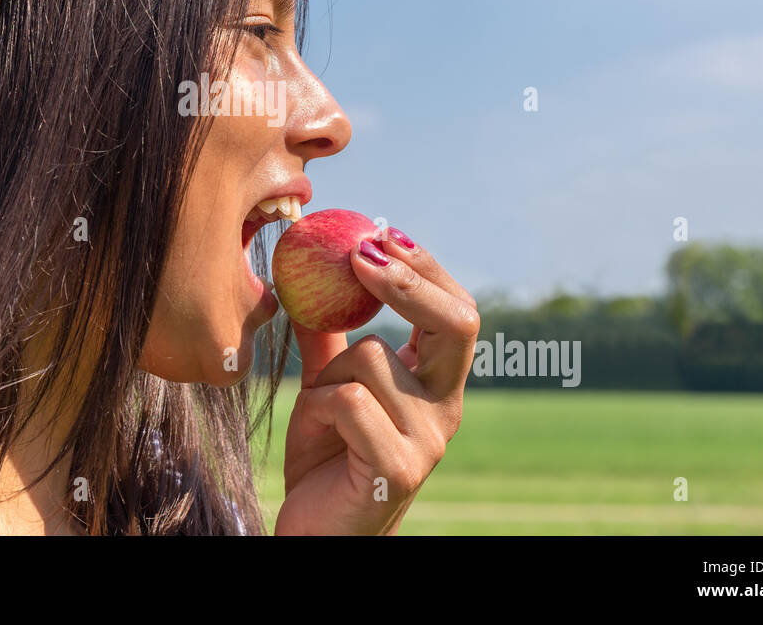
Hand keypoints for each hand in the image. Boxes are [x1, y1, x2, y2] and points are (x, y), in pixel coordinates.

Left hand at [274, 228, 478, 534]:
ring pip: (370, 359)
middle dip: (409, 280)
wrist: (316, 532)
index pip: (455, 311)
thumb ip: (327, 336)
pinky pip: (349, 401)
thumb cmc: (326, 459)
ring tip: (315, 417)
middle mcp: (445, 409)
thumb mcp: (325, 385)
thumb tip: (305, 270)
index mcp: (436, 384)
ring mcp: (428, 441)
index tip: (382, 231)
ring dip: (323, 377)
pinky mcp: (399, 470)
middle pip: (456, 323)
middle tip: (361, 253)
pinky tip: (316, 441)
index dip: (425, 269)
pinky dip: (316, 410)